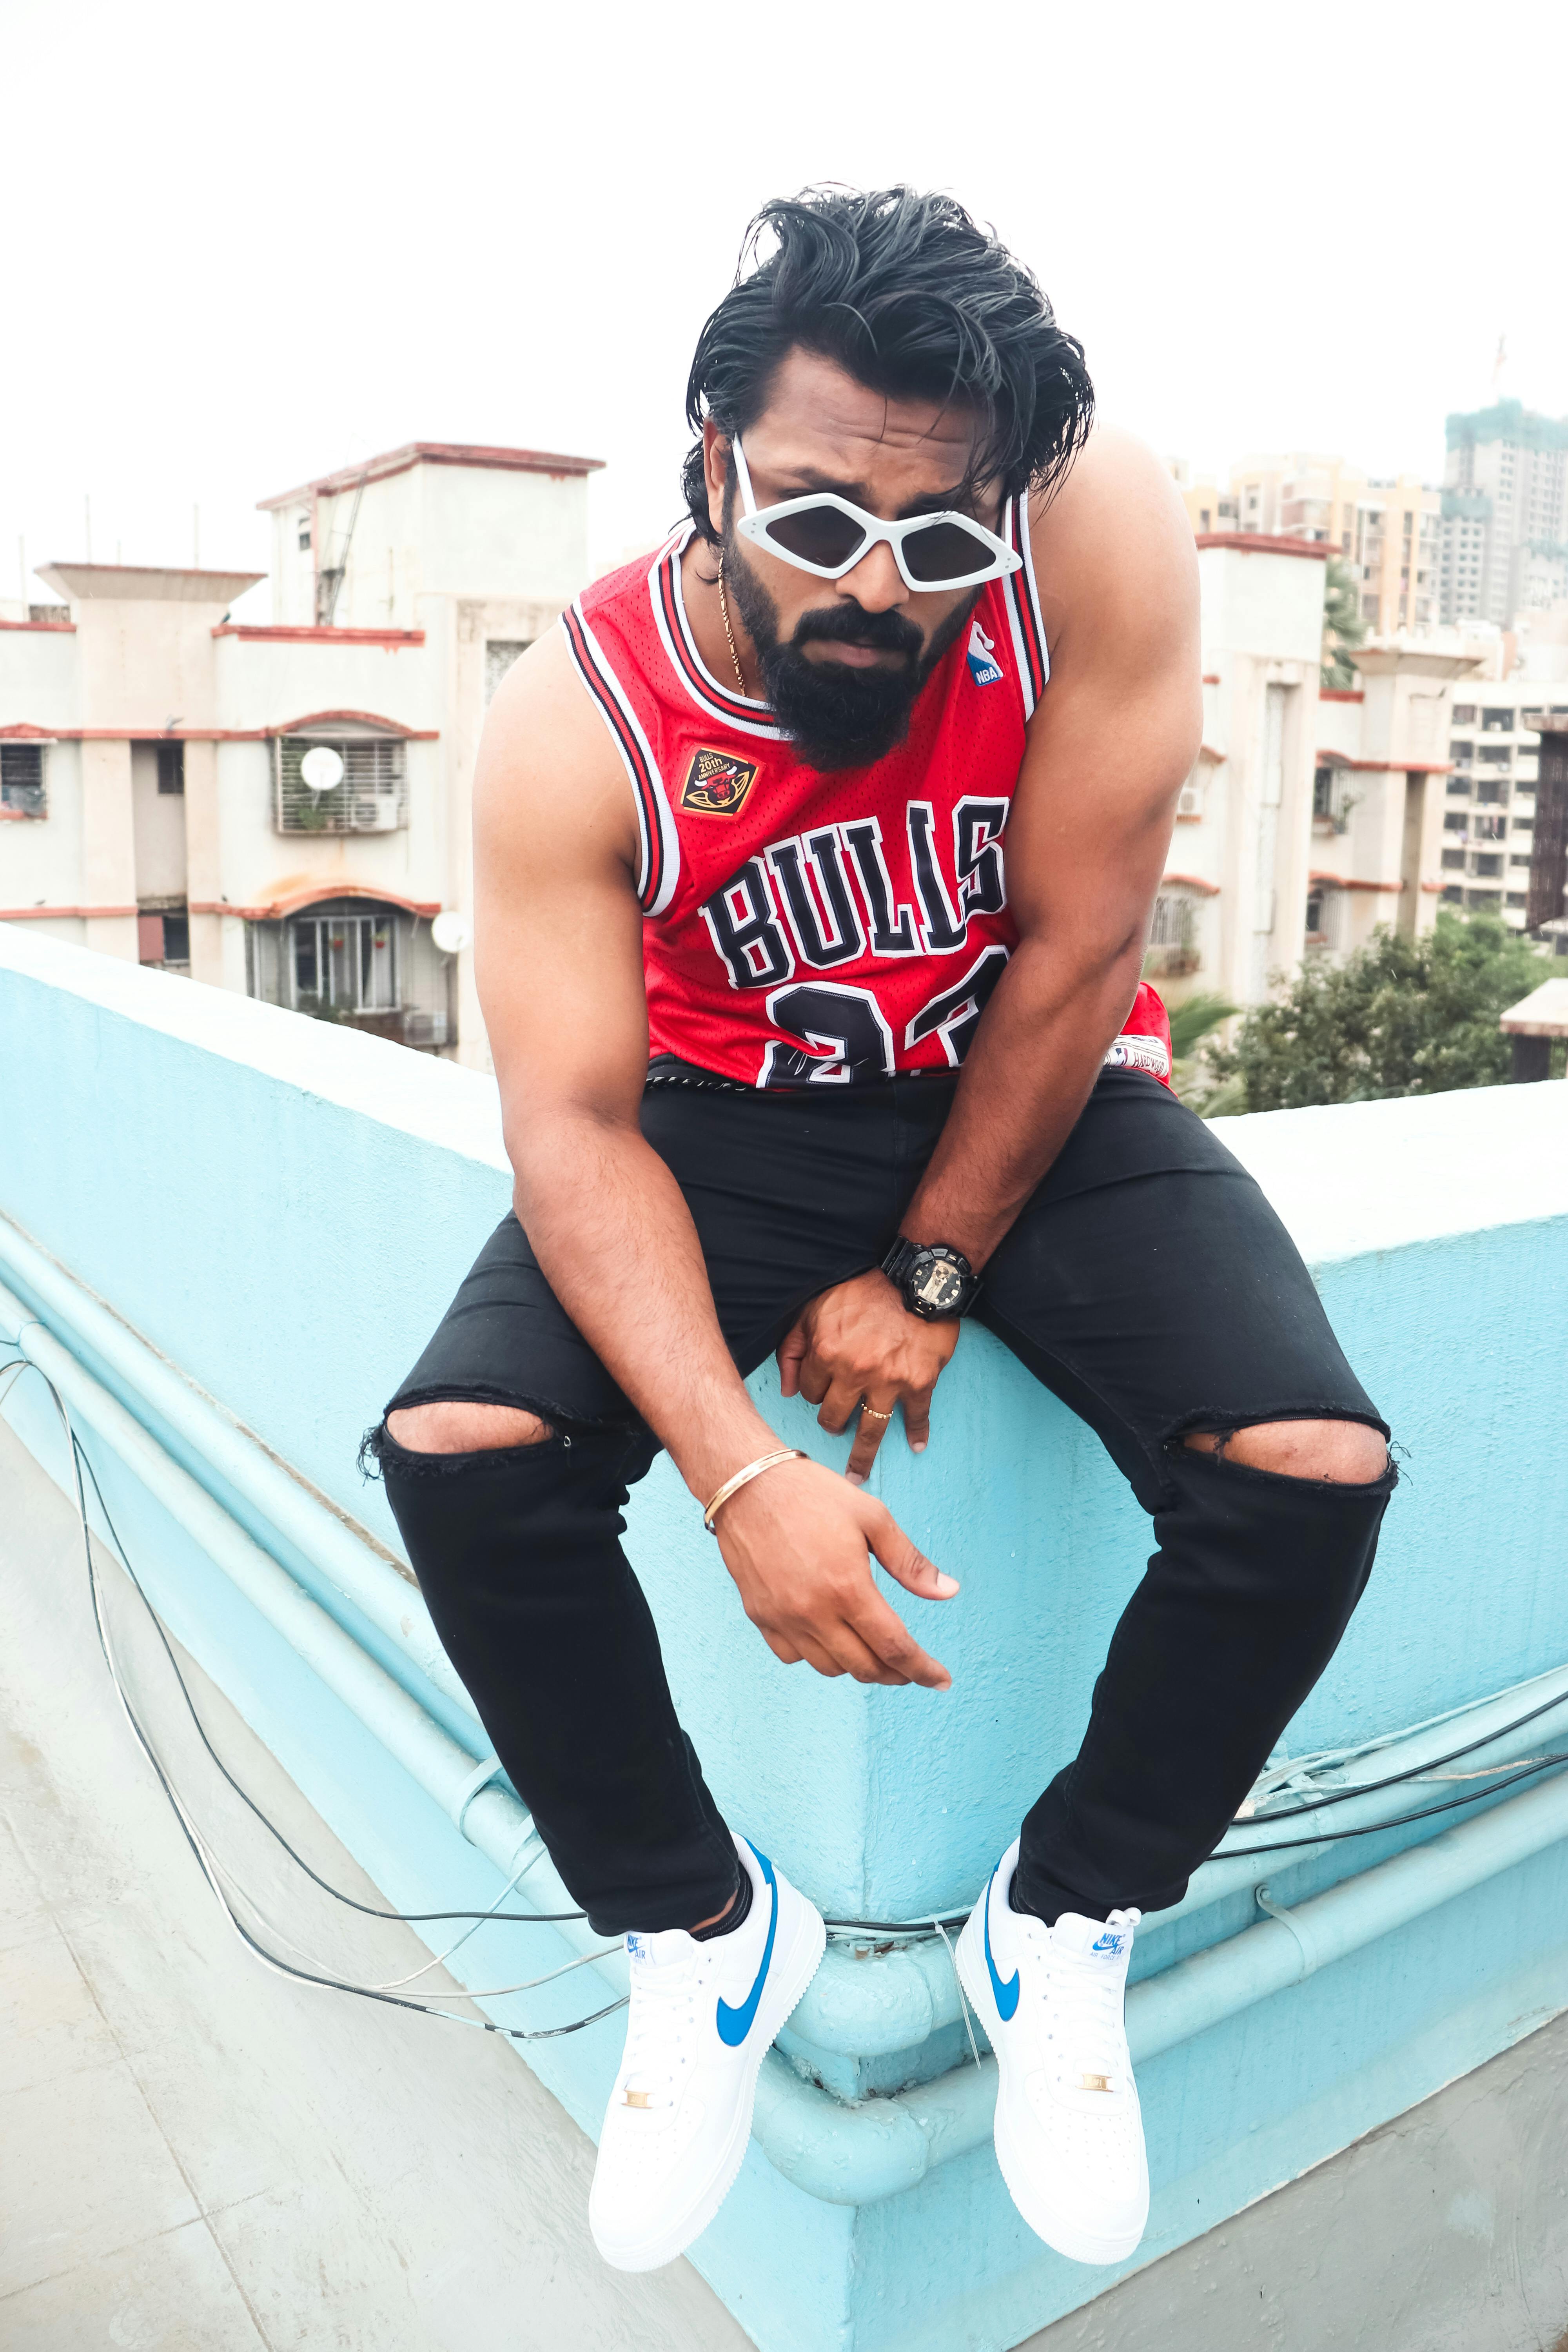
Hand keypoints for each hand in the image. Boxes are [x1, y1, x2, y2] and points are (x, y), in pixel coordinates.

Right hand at [715, 1453, 957, 1686]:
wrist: (747, 1485)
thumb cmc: (812, 1494)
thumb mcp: (872, 1517)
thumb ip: (910, 1562)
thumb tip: (948, 1592)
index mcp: (847, 1587)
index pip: (894, 1648)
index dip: (922, 1670)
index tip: (941, 1680)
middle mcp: (813, 1611)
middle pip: (864, 1667)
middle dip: (895, 1674)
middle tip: (910, 1667)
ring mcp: (782, 1618)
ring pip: (829, 1667)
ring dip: (857, 1665)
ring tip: (870, 1646)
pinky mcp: (760, 1616)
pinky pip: (793, 1656)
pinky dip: (816, 1655)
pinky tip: (828, 1635)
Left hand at [778, 1270, 959, 1483]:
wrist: (915, 1279)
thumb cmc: (862, 1291)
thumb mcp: (814, 1310)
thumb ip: (792, 1348)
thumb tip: (786, 1391)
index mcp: (826, 1352)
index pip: (808, 1393)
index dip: (813, 1392)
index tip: (822, 1390)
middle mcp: (854, 1371)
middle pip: (833, 1416)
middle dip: (831, 1423)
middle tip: (835, 1426)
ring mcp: (888, 1381)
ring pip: (869, 1429)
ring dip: (862, 1456)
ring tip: (857, 1476)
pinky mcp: (919, 1382)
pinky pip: (916, 1416)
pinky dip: (918, 1433)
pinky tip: (917, 1446)